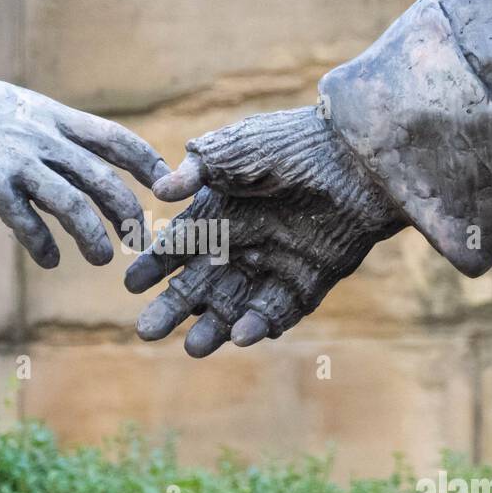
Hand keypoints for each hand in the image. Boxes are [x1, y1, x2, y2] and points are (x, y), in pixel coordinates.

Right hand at [0, 71, 168, 266]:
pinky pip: (25, 219)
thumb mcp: (17, 106)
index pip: (115, 137)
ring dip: (92, 235)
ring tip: (103, 259)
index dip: (147, 162)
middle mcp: (42, 135)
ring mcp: (16, 157)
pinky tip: (51, 259)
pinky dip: (42, 242)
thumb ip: (49, 127)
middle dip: (127, 211)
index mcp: (53, 116)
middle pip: (102, 177)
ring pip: (72, 202)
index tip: (165, 186)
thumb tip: (79, 150)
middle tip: (139, 240)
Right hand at [125, 106, 408, 356]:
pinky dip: (260, 324)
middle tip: (147, 332)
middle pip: (199, 284)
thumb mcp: (238, 147)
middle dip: (174, 308)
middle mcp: (243, 242)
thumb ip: (199, 168)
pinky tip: (241, 335)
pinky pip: (280, 310)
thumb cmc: (295, 143)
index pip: (179, 245)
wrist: (359, 156)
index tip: (131, 285)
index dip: (155, 265)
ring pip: (235, 305)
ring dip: (213, 327)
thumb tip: (160, 191)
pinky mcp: (309, 279)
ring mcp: (275, 263)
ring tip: (193, 349)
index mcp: (220, 211)